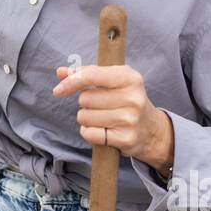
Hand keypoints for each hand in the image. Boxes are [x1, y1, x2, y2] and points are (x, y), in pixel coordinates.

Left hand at [52, 64, 173, 173]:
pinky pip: (89, 134)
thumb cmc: (126, 100)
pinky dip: (89, 132)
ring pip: (84, 117)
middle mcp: (132, 97)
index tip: (58, 90)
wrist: (151, 129)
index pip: (91, 75)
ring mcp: (130, 119)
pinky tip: (101, 130)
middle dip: (84, 103)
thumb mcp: (112, 81)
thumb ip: (86, 74)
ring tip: (101, 118)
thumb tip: (61, 72)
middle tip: (100, 105)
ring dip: (86, 118)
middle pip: (84, 99)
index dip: (71, 82)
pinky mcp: (125, 138)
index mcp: (130, 77)